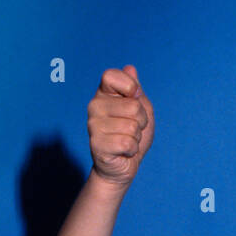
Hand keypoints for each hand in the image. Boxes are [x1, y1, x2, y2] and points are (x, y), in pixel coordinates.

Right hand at [87, 65, 154, 185]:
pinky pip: (128, 142)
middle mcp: (94, 106)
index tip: (134, 100)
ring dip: (136, 137)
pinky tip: (123, 151)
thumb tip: (130, 69)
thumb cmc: (132, 136)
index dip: (131, 88)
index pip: (112, 75)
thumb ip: (137, 90)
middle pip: (133, 106)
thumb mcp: (142, 110)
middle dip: (141, 121)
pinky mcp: (96, 144)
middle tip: (132, 130)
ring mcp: (93, 124)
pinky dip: (132, 149)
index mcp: (103, 93)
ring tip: (127, 141)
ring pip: (132, 126)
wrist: (123, 166)